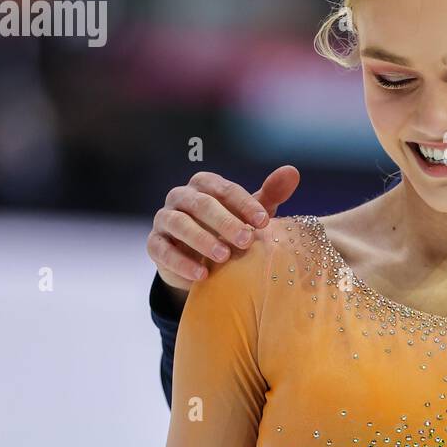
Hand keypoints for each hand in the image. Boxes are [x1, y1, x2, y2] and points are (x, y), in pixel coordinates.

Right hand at [147, 166, 300, 295]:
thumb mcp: (250, 214)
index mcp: (205, 185)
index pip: (224, 189)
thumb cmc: (230, 230)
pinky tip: (201, 275)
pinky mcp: (154, 244)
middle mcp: (181, 197)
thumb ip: (269, 194)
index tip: (265, 222)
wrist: (201, 261)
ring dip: (202, 240)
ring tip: (224, 257)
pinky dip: (181, 262)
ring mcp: (165, 219)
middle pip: (202, 204)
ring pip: (180, 224)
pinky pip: (162, 250)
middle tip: (246, 240)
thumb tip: (292, 171)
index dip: (245, 204)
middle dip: (226, 222)